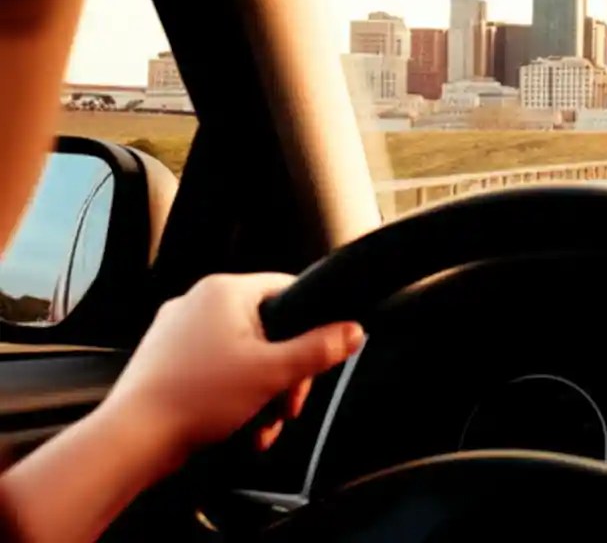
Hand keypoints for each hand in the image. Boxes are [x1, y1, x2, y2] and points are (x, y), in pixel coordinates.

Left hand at [103, 273, 363, 459]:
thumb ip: (320, 349)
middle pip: (268, 329)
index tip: (316, 360)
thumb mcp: (274, 373)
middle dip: (284, 374)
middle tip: (287, 405)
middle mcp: (198, 301)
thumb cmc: (196, 397)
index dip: (311, 326)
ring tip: (260, 423)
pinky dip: (233, 394)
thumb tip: (353, 331)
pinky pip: (216, 368)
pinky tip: (239, 425)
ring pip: (243, 354)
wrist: (134, 437)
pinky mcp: (167, 358)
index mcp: (224, 290)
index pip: (288, 289)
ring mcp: (178, 330)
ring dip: (262, 391)